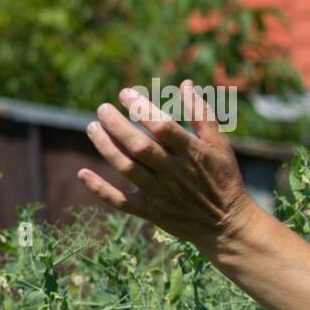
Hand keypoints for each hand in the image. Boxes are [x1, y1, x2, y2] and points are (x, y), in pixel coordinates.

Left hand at [77, 80, 259, 250]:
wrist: (227, 224)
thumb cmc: (223, 177)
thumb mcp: (220, 144)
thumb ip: (202, 114)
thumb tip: (186, 84)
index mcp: (192, 153)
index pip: (162, 126)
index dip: (141, 108)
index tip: (125, 93)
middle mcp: (174, 172)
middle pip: (139, 146)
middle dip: (117, 125)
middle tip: (102, 109)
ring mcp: (161, 193)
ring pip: (127, 168)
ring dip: (106, 147)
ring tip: (92, 127)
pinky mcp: (151, 211)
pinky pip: (121, 201)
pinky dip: (100, 189)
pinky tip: (83, 173)